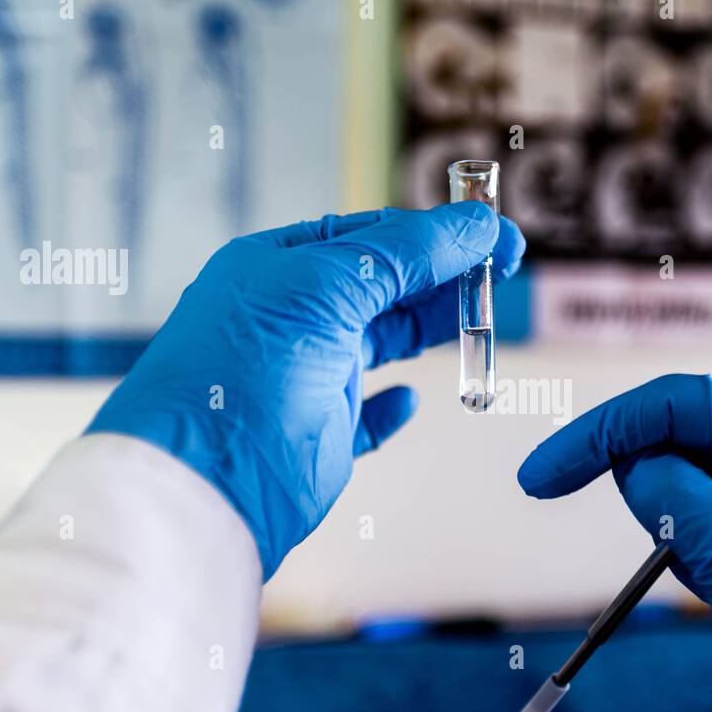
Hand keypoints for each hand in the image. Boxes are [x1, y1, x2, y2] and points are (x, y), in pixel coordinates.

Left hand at [88, 204, 525, 577]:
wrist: (205, 486)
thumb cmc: (246, 373)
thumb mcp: (327, 289)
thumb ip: (405, 254)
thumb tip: (476, 225)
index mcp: (277, 268)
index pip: (369, 235)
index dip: (437, 232)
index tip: (496, 235)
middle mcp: (290, 317)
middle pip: (384, 284)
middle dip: (445, 274)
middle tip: (507, 271)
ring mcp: (305, 376)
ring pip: (383, 341)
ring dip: (431, 327)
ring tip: (481, 319)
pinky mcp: (319, 436)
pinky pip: (365, 414)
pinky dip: (392, 406)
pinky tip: (409, 398)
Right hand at [517, 374, 711, 711]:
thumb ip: (671, 496)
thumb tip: (629, 466)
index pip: (684, 403)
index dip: (606, 432)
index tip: (544, 476)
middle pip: (680, 445)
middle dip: (657, 497)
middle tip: (683, 554)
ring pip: (683, 494)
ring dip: (680, 540)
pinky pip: (699, 534)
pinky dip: (694, 562)